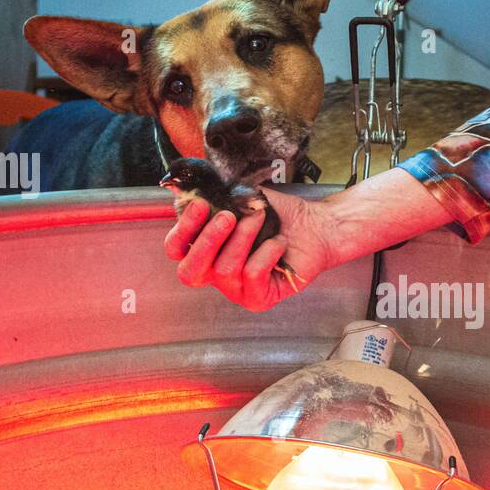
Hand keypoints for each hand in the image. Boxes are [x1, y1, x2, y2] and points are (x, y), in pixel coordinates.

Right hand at [163, 186, 334, 311]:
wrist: (314, 225)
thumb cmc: (278, 215)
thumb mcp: (241, 198)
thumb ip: (214, 196)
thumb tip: (190, 190)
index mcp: (205, 249)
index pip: (175, 249)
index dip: (183, 229)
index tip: (200, 204)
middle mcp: (215, 273)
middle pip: (190, 272)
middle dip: (207, 240)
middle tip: (228, 217)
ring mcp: (236, 290)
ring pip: (224, 270)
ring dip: (244, 237)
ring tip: (261, 220)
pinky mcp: (259, 298)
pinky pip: (252, 276)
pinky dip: (266, 252)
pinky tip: (278, 243)